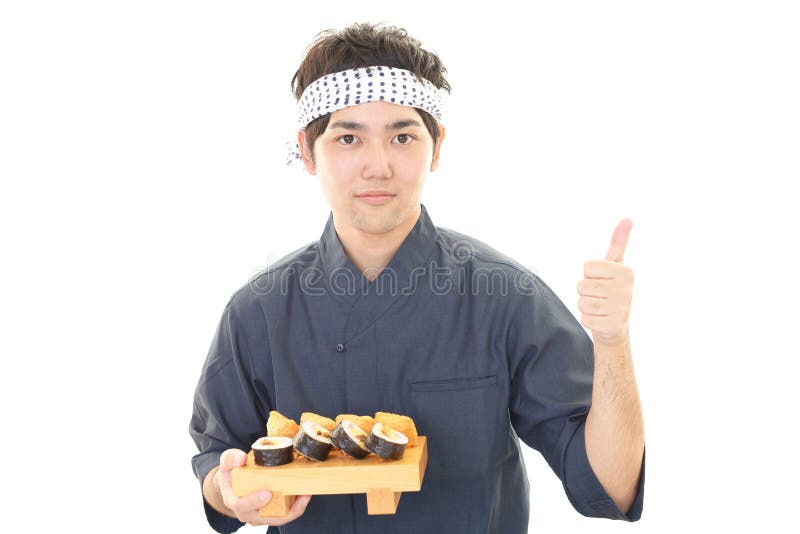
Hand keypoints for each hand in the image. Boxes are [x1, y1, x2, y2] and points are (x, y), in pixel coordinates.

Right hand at [215, 448, 311, 526]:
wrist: (235, 483)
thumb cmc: (232, 473)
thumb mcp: (227, 463)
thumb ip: (231, 459)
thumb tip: (241, 458)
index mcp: (234, 501)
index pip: (242, 506)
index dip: (254, 501)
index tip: (267, 492)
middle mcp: (248, 513)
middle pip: (264, 518)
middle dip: (281, 510)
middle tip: (295, 494)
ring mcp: (261, 516)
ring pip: (278, 519)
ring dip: (294, 509)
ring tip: (306, 494)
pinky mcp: (272, 514)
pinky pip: (285, 514)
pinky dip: (296, 506)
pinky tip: (305, 494)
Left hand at [577, 219, 633, 347]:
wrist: (616, 327)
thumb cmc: (611, 290)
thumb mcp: (615, 265)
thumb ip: (618, 242)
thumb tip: (627, 218)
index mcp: (626, 272)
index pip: (587, 267)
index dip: (589, 275)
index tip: (602, 280)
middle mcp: (627, 290)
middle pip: (582, 285)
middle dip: (585, 292)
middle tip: (600, 296)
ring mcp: (621, 309)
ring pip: (581, 302)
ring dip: (585, 306)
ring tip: (599, 307)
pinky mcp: (613, 326)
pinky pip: (584, 318)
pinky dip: (588, 320)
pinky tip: (600, 320)